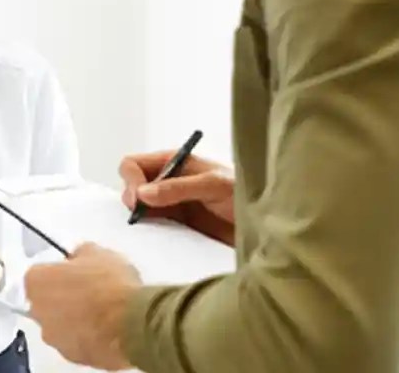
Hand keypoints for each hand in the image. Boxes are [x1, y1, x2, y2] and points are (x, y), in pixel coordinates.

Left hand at [25, 243, 140, 370]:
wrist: (129, 322)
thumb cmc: (109, 283)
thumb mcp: (97, 253)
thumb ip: (80, 254)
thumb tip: (79, 257)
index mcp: (36, 282)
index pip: (39, 275)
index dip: (58, 273)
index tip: (74, 273)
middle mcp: (38, 312)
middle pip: (46, 302)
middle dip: (62, 298)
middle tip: (88, 292)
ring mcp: (54, 337)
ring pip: (60, 325)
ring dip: (74, 319)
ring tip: (101, 313)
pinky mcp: (72, 356)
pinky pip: (76, 342)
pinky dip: (86, 337)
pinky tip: (106, 329)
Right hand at [119, 150, 235, 244]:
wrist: (268, 223)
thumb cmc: (244, 193)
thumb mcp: (213, 185)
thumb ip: (178, 188)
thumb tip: (141, 194)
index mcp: (174, 162)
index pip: (134, 164)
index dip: (130, 179)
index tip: (138, 199)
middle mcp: (169, 180)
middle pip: (132, 185)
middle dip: (132, 199)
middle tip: (141, 216)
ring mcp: (173, 204)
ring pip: (140, 207)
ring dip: (139, 216)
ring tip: (148, 228)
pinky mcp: (179, 225)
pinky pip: (154, 225)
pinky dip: (149, 230)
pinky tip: (156, 236)